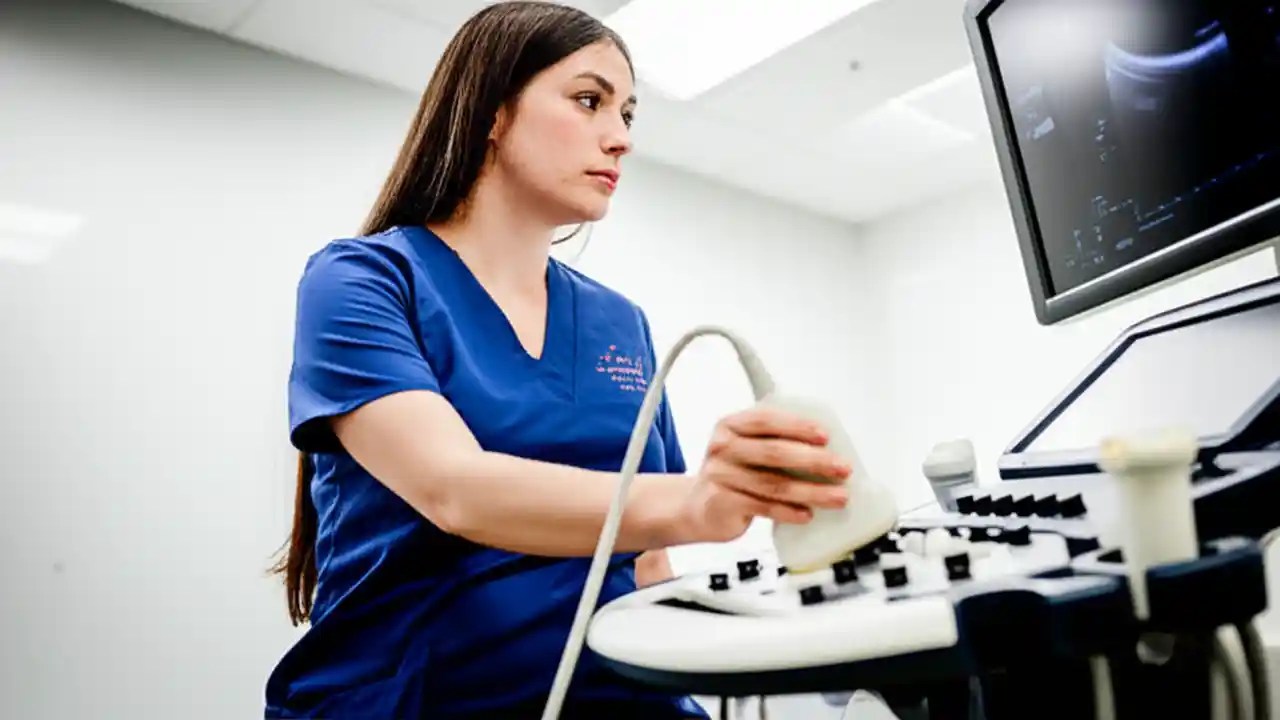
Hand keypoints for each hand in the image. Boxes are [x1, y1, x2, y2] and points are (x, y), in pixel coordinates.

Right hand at [675, 403, 852, 544]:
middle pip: (775, 452)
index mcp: (731, 426)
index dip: (798, 426)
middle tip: (842, 468)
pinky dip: (789, 511)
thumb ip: (774, 442)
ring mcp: (721, 476)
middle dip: (814, 461)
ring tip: (838, 496)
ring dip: (811, 491)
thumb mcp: (745, 448)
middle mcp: (723, 448)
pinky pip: (764, 507)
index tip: (826, 436)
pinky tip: (808, 514)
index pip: (766, 420)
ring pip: (774, 484)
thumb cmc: (732, 474)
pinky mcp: (723, 503)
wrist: (696, 507)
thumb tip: (828, 450)